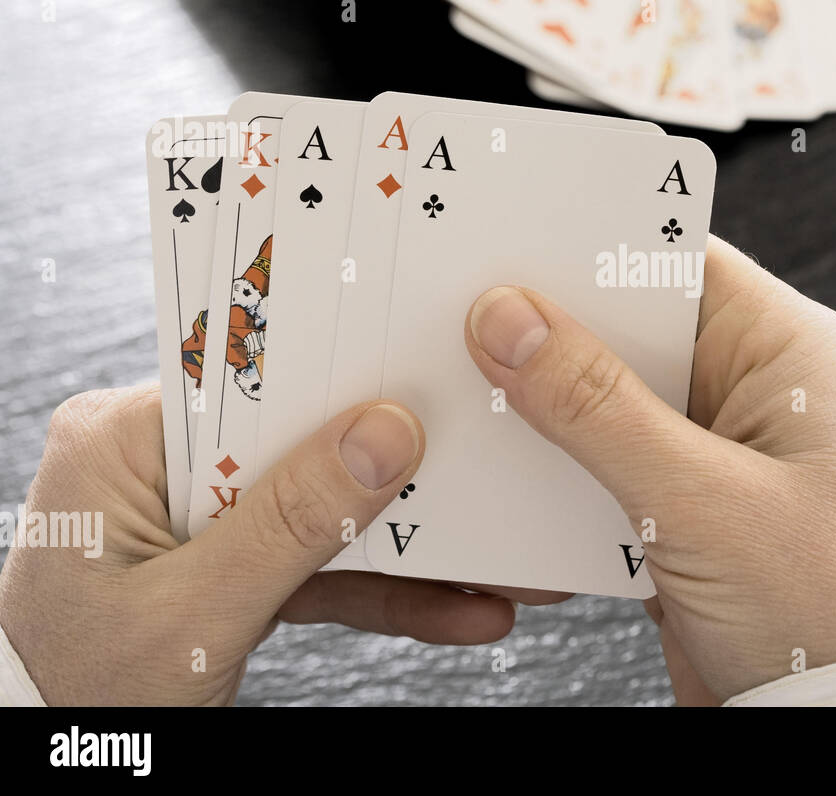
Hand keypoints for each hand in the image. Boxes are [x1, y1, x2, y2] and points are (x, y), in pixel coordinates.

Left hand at [0, 388, 556, 704]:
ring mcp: (202, 517)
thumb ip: (289, 523)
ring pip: (326, 508)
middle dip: (398, 471)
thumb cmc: (75, 694)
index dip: (341, 372)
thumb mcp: (189, 614)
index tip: (425, 370)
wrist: (51, 770)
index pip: (249, 380)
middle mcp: (162, 466)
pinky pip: (320, 565)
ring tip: (494, 563)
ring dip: (409, 544)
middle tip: (483, 462)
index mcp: (122, 442)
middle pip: (303, 441)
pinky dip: (384, 590)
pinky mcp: (232, 566)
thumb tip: (385, 435)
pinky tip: (457, 606)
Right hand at [463, 236, 835, 704]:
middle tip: (462, 319)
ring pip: (607, 405)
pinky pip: (605, 472)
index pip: (675, 258)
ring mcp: (718, 457)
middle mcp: (753, 393)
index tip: (506, 237)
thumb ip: (597, 408)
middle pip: (630, 331)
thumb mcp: (701, 501)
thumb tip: (514, 321)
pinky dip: (557, 476)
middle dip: (548, 331)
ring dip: (544, 411)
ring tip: (469, 398)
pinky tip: (508, 480)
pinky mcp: (687, 517)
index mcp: (786, 353)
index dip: (589, 242)